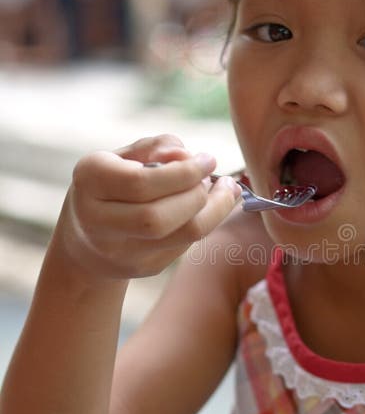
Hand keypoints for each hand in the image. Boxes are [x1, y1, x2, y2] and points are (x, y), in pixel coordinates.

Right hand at [58, 134, 240, 278]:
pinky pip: (186, 245)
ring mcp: (120, 251)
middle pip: (158, 217)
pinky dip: (206, 223)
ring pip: (181, 235)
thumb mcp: (127, 155)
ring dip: (214, 211)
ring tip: (225, 191)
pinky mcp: (144, 267)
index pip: (140, 182)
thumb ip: (158, 147)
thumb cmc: (116, 182)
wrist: (89, 237)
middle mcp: (97, 220)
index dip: (183, 172)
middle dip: (197, 195)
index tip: (209, 160)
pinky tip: (212, 207)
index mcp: (90, 180)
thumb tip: (187, 156)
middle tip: (213, 179)